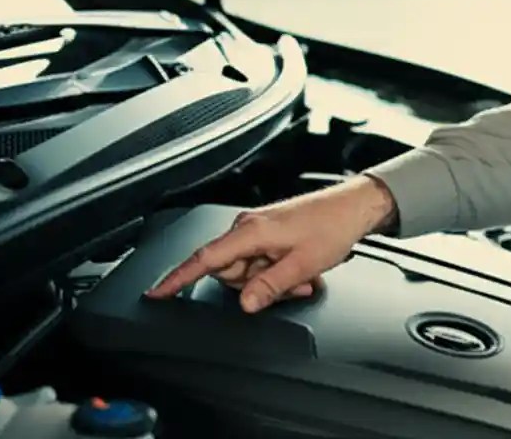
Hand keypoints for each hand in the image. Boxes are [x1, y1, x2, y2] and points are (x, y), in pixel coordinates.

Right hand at [145, 175, 397, 313]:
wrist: (354, 207)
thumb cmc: (332, 227)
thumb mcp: (303, 264)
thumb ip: (270, 286)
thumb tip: (244, 303)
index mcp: (251, 231)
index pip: (204, 259)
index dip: (177, 278)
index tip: (156, 293)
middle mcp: (248, 227)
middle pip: (229, 272)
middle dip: (256, 286)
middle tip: (292, 284)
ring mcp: (258, 230)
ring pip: (246, 271)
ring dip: (270, 281)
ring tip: (301, 274)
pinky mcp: (268, 233)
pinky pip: (260, 262)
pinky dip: (277, 271)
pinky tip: (300, 269)